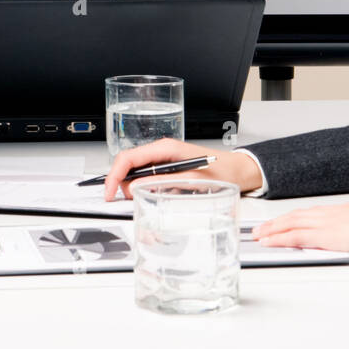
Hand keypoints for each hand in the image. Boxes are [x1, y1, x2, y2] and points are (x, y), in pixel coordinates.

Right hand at [101, 137, 261, 201]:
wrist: (238, 171)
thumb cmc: (221, 171)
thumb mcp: (190, 180)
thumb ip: (161, 182)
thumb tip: (136, 187)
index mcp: (165, 147)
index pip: (128, 157)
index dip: (114, 175)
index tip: (109, 193)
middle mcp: (162, 150)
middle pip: (128, 164)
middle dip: (121, 183)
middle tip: (125, 201)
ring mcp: (164, 158)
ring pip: (136, 171)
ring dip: (132, 186)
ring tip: (141, 199)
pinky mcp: (168, 167)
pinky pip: (147, 176)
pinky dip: (142, 187)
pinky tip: (149, 195)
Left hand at [253, 203, 348, 259]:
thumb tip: (347, 234)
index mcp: (336, 211)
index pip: (306, 214)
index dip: (289, 218)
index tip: (279, 223)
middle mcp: (327, 214)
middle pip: (294, 216)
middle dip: (275, 223)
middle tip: (260, 229)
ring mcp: (324, 223)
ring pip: (290, 224)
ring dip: (272, 229)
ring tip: (258, 235)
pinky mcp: (324, 236)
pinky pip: (296, 236)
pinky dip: (280, 238)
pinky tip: (269, 242)